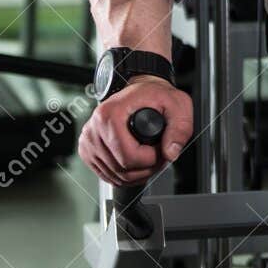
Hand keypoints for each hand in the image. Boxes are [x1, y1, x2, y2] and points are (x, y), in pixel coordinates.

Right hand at [78, 74, 192, 185]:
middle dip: (146, 168)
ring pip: (115, 176)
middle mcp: (94, 128)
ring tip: (149, 157)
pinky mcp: (87, 150)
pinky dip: (125, 175)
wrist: (140, 91)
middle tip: (159, 154)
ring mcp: (88, 141)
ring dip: (137, 174)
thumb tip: (171, 153)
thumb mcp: (177, 105)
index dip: (151, 159)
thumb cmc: (155, 96)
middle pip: (121, 169)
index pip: (129, 156)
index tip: (161, 149)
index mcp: (110, 115)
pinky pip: (107, 175)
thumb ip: (179, 128)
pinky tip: (136, 163)